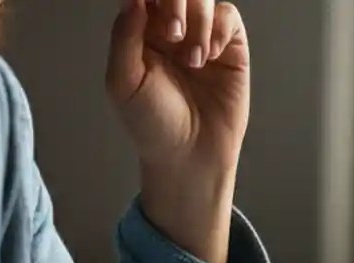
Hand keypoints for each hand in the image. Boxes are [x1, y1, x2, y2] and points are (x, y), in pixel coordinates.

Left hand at [106, 0, 250, 262]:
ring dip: (197, 21)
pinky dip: (218, 30)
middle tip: (171, 34)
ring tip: (193, 59)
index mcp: (139, 32)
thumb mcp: (123, 82)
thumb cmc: (152, 126)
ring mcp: (201, 37)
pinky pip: (228, 18)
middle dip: (175, 2)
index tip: (153, 21)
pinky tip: (209, 56)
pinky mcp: (230, 50)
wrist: (189, 156)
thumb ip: (124, 36)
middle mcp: (171, 29)